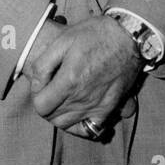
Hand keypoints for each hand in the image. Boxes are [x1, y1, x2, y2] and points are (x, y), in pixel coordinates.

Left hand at [25, 16, 141, 135]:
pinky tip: (78, 112)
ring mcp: (97, 106)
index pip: (41, 107)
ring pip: (67, 126)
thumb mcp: (63, 40)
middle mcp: (83, 98)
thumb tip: (36, 85)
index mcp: (69, 81)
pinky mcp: (109, 108)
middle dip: (46, 105)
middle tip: (51, 89)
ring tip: (62, 99)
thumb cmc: (95, 34)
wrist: (129, 37)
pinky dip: (80, 126)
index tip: (42, 84)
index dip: (36, 95)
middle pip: (52, 118)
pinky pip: (90, 130)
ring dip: (60, 115)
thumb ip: (43, 64)